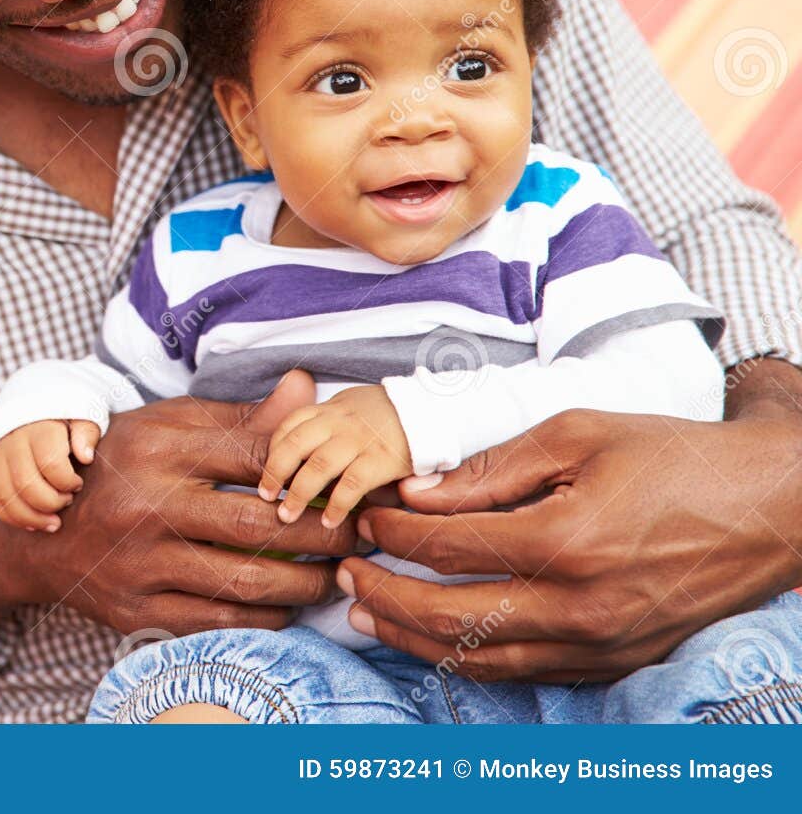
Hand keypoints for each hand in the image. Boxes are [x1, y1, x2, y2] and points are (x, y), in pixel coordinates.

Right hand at [0, 418, 100, 530]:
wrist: (30, 414)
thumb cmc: (63, 422)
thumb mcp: (81, 417)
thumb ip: (86, 433)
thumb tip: (86, 457)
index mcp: (39, 429)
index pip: (50, 463)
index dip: (67, 482)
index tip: (77, 484)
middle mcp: (14, 442)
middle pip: (26, 484)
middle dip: (51, 503)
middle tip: (67, 501)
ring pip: (7, 497)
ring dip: (32, 518)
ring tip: (54, 523)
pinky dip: (13, 517)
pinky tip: (33, 523)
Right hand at [11, 370, 365, 637]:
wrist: (45, 535)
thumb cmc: (122, 468)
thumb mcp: (169, 427)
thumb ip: (239, 417)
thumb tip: (307, 387)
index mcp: (159, 448)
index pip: (255, 455)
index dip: (313, 469)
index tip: (350, 481)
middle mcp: (147, 504)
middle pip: (258, 523)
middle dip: (323, 533)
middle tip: (359, 535)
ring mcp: (139, 562)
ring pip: (244, 579)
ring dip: (304, 584)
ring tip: (334, 576)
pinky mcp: (136, 609)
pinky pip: (218, 620)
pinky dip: (265, 616)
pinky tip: (288, 605)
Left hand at [259, 384, 411, 527]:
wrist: (435, 409)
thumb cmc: (390, 415)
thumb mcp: (352, 406)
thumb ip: (327, 423)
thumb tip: (298, 454)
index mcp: (330, 408)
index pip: (289, 426)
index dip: (273, 451)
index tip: (266, 474)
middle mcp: (340, 421)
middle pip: (294, 445)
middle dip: (274, 472)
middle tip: (266, 498)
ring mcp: (360, 439)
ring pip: (317, 466)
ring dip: (298, 494)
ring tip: (286, 517)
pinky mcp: (382, 459)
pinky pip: (351, 485)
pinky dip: (336, 506)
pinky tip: (328, 523)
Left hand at [341, 359, 801, 681]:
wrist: (769, 508)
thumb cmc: (673, 457)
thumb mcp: (577, 434)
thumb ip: (491, 469)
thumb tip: (417, 491)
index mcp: (567, 540)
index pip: (448, 546)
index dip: (394, 532)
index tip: (366, 515)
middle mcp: (581, 605)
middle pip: (450, 616)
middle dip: (384, 596)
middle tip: (344, 574)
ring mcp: (599, 643)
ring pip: (481, 658)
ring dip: (413, 638)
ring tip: (367, 614)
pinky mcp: (615, 660)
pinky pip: (524, 671)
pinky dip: (469, 658)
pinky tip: (434, 638)